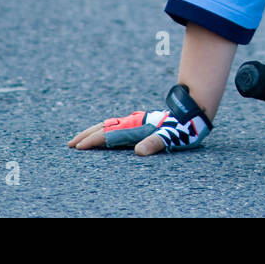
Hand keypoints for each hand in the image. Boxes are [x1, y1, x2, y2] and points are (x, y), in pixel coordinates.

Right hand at [68, 86, 211, 154]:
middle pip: (105, 127)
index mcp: (137, 126)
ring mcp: (137, 120)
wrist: (194, 111)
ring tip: (81, 139)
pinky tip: (103, 133)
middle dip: (87, 135)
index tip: (78, 147)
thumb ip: (155, 143)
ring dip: (94, 131)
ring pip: (110, 124)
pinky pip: (117, 124)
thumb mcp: (172, 137)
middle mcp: (134, 121)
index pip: (109, 134)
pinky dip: (105, 128)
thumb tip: (138, 152)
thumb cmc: (184, 128)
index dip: (93, 141)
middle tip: (70, 144)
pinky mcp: (141, 121)